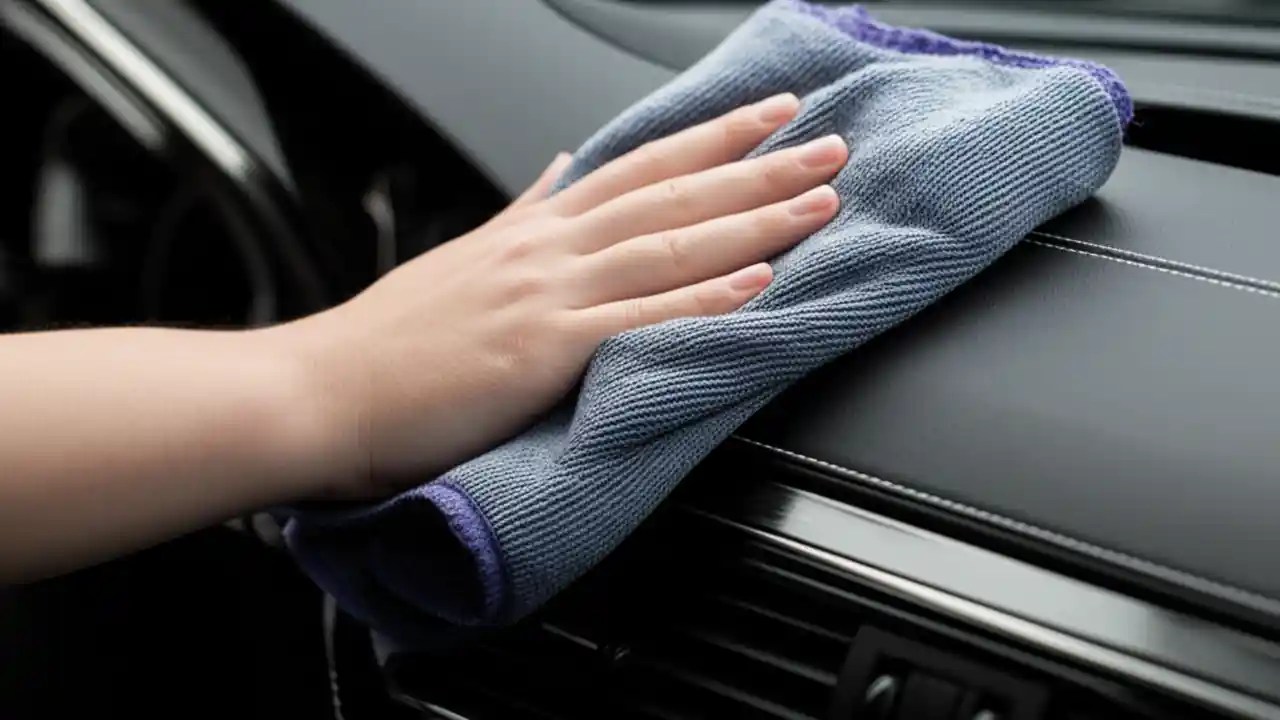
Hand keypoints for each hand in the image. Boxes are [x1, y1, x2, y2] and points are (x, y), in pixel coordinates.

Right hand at [270, 93, 846, 495]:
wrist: (323, 390)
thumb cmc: (388, 339)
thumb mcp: (462, 257)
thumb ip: (522, 213)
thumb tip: (559, 171)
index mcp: (532, 229)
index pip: (639, 166)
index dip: (711, 137)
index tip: (769, 115)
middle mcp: (547, 249)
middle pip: (670, 193)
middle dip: (756, 166)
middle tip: (827, 142)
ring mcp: (545, 297)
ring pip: (667, 246)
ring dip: (750, 220)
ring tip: (818, 200)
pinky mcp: (540, 355)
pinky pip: (637, 321)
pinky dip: (702, 300)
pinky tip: (755, 281)